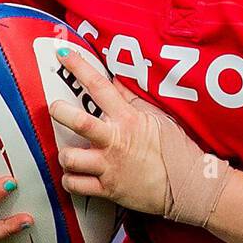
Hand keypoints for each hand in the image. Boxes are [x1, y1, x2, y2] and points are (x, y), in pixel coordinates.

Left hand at [48, 47, 233, 225]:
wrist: (188, 185)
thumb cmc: (173, 149)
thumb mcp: (156, 117)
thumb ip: (130, 99)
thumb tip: (114, 79)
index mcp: (128, 119)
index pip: (100, 86)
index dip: (80, 67)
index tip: (64, 53)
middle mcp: (115, 141)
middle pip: (78, 122)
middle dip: (60, 111)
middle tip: (55, 108)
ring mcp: (110, 166)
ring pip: (70, 158)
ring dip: (64, 154)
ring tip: (69, 152)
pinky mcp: (108, 189)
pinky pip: (75, 185)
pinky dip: (70, 180)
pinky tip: (74, 174)